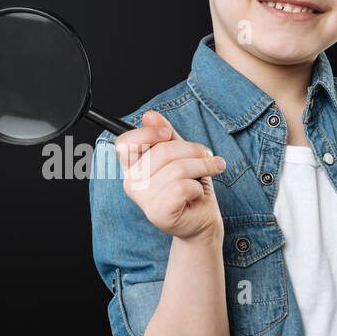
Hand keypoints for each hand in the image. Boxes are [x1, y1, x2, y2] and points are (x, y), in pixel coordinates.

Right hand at [115, 109, 226, 243]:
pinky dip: (197, 186)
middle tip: (208, 156)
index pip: (124, 143)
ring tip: (212, 169)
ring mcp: (143, 200)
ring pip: (177, 169)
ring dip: (202, 166)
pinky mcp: (158, 214)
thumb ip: (165, 135)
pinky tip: (197, 192)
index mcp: (132, 166)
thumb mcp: (180, 154)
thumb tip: (150, 115)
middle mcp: (131, 183)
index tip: (168, 134)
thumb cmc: (190, 187)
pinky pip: (181, 188)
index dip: (146, 133)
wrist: (202, 220)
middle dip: (193, 150)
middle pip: (161, 152)